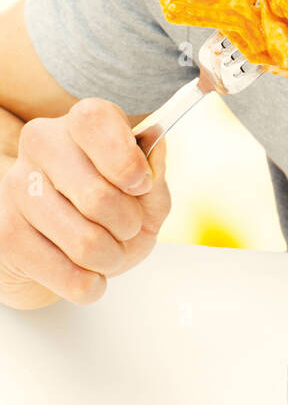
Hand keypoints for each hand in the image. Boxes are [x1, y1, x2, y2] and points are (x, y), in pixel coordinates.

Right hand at [0, 98, 170, 308]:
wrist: (61, 246)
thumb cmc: (110, 211)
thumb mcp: (146, 192)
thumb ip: (154, 174)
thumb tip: (154, 151)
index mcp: (81, 124)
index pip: (95, 121)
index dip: (125, 159)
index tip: (140, 185)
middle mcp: (43, 145)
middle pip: (98, 195)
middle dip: (128, 225)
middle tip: (127, 228)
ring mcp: (17, 187)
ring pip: (85, 242)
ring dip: (112, 257)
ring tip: (108, 251)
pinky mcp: (6, 234)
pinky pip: (68, 275)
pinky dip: (91, 284)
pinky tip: (87, 271)